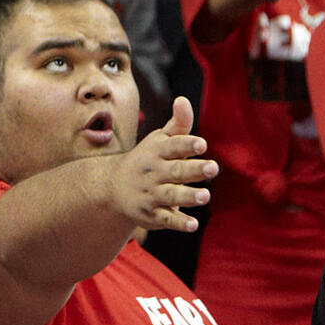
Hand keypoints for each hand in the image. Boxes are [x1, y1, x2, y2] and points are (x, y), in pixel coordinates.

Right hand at [112, 96, 215, 232]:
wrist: (111, 187)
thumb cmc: (147, 160)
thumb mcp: (159, 141)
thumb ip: (178, 124)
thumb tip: (183, 99)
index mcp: (157, 151)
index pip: (173, 145)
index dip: (187, 144)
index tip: (202, 144)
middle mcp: (154, 172)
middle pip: (176, 170)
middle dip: (194, 169)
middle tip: (213, 168)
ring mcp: (152, 194)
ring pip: (172, 195)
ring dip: (188, 196)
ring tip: (205, 196)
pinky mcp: (152, 214)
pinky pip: (166, 218)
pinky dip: (179, 222)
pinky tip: (193, 225)